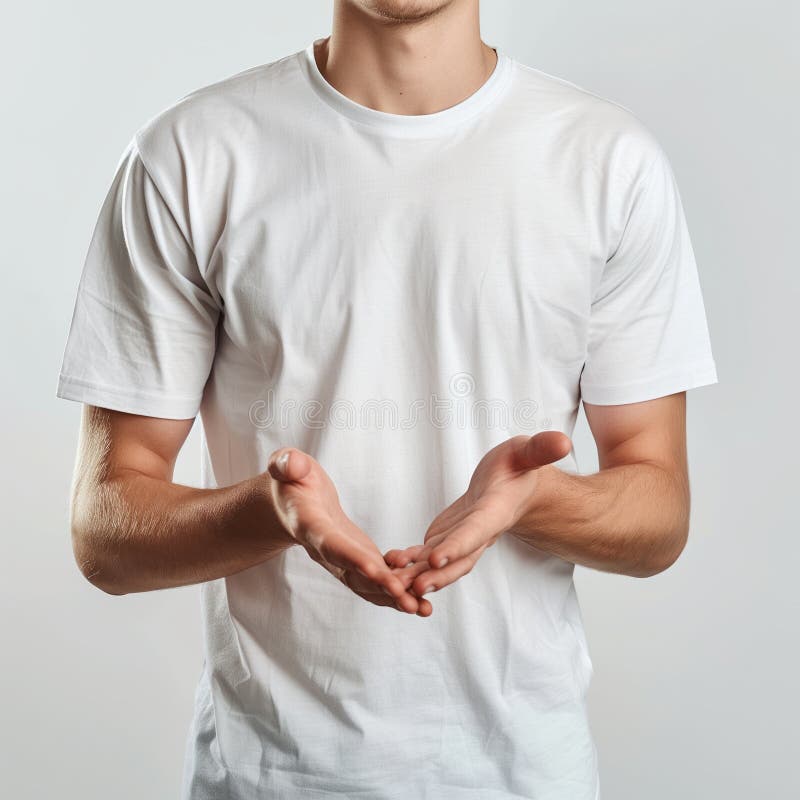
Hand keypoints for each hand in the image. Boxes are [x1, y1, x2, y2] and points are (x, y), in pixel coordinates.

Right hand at [267, 447, 432, 616]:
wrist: (292, 504)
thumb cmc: (292, 481)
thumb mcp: (287, 465)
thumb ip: (287, 464)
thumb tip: (289, 464)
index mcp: (310, 526)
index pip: (331, 544)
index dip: (352, 558)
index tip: (377, 571)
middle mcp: (326, 551)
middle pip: (353, 574)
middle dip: (381, 588)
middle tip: (409, 602)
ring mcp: (343, 559)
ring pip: (367, 584)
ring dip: (394, 598)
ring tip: (422, 609)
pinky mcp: (357, 559)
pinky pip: (377, 579)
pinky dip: (398, 590)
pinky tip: (421, 601)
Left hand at [383, 431, 571, 598]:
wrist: (514, 486)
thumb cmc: (519, 467)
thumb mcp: (528, 452)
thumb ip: (541, 449)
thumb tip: (563, 441)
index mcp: (496, 512)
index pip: (477, 531)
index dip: (458, 544)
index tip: (436, 557)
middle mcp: (479, 532)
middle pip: (458, 559)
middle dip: (436, 575)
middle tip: (411, 587)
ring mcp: (462, 539)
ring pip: (440, 564)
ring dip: (417, 575)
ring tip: (392, 583)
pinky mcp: (448, 538)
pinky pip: (428, 556)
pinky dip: (410, 563)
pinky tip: (390, 564)